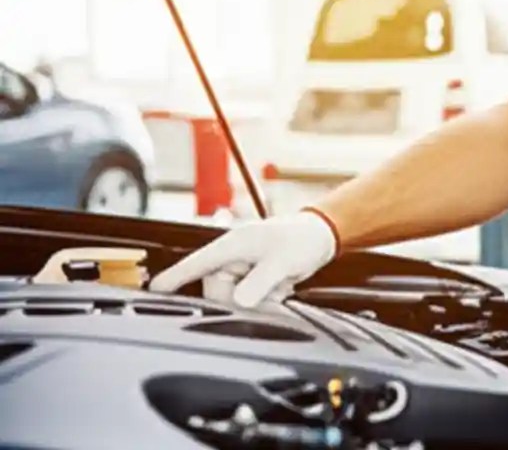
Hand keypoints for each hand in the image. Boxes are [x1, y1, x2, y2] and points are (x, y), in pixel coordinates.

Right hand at [148, 211, 337, 308]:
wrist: (322, 236)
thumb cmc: (302, 239)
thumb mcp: (282, 263)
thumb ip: (259, 283)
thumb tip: (239, 302)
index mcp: (231, 246)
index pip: (195, 264)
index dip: (174, 278)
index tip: (154, 291)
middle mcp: (232, 258)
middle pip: (217, 292)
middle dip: (241, 300)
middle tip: (269, 292)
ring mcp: (241, 269)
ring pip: (234, 299)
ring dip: (257, 300)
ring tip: (278, 285)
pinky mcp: (252, 279)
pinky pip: (249, 300)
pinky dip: (265, 299)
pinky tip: (280, 287)